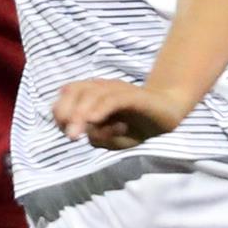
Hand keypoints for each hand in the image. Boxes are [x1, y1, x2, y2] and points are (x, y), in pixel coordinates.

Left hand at [52, 79, 194, 150]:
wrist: (167, 113)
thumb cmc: (135, 127)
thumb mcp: (113, 139)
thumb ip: (99, 138)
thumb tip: (89, 134)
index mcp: (93, 94)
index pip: (66, 95)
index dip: (60, 113)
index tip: (65, 132)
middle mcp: (103, 87)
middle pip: (75, 90)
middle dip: (66, 112)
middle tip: (70, 136)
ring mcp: (119, 90)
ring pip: (92, 94)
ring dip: (80, 114)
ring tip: (75, 135)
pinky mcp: (134, 96)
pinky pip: (114, 99)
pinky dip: (101, 108)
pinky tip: (93, 120)